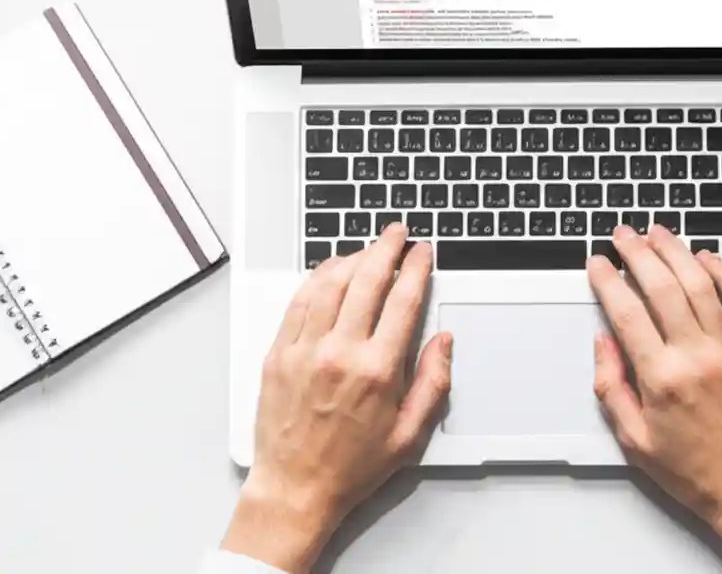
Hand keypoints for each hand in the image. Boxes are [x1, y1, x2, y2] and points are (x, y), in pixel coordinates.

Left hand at [223, 225, 451, 573]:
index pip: (403, 300)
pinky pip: (298, 302)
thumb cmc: (352, 467)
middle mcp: (340, 353)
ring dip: (352, 257)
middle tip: (397, 233)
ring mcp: (304, 350)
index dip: (417, 268)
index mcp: (377, 371)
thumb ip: (434, 383)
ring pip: (330, 283)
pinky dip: (316, 279)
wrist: (296, 488)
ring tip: (367, 248)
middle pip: (367, 279)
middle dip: (386, 248)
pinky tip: (329, 271)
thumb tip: (443, 341)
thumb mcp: (411, 435)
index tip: (423, 253)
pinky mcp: (278, 354)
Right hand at [588, 226, 721, 573]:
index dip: (607, 281)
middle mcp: (697, 357)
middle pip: (661, 286)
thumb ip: (611, 388)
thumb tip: (604, 344)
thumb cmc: (697, 472)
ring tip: (658, 234)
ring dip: (675, 251)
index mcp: (662, 379)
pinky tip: (705, 258)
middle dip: (636, 253)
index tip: (597, 265)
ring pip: (700, 282)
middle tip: (622, 236)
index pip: (626, 312)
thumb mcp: (634, 440)